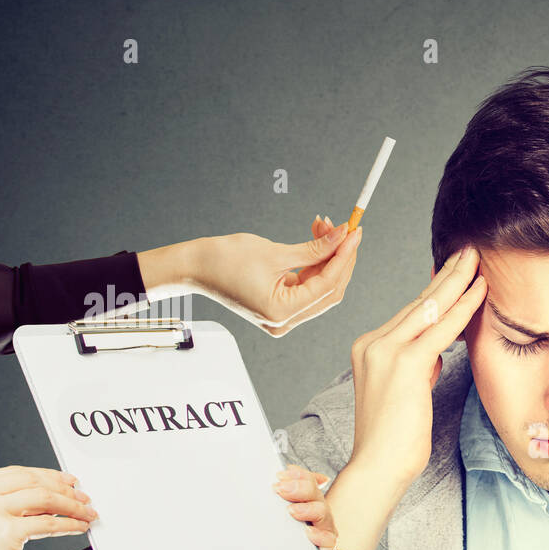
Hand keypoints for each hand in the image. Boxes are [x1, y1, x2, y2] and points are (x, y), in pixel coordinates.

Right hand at [0, 467, 96, 549]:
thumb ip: (5, 502)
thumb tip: (48, 495)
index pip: (16, 472)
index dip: (48, 475)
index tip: (67, 481)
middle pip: (33, 481)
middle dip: (64, 488)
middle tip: (83, 497)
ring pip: (45, 498)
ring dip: (73, 506)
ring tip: (87, 512)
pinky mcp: (5, 532)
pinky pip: (49, 524)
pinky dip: (70, 524)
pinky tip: (79, 527)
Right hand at [138, 216, 362, 336]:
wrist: (195, 267)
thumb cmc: (225, 259)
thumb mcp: (274, 252)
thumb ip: (313, 248)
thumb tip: (343, 236)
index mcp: (282, 313)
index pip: (326, 285)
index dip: (344, 257)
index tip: (354, 233)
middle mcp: (284, 322)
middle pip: (328, 291)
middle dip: (339, 258)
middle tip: (346, 229)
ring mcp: (283, 319)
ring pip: (320, 288)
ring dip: (327, 258)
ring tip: (325, 227)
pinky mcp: (280, 309)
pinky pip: (307, 287)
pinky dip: (314, 264)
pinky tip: (317, 240)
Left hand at [271, 464, 336, 549]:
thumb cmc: (275, 539)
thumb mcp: (269, 515)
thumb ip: (270, 498)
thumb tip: (269, 480)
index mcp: (305, 500)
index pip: (308, 481)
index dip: (298, 475)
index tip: (280, 476)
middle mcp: (316, 512)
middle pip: (316, 494)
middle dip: (300, 488)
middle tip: (281, 489)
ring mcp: (323, 529)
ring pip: (323, 513)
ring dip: (308, 509)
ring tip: (292, 511)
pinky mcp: (325, 549)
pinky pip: (328, 540)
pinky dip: (319, 535)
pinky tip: (308, 533)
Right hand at [343, 244, 485, 488]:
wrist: (377, 467)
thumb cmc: (395, 441)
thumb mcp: (406, 393)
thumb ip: (417, 366)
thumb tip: (434, 351)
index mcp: (369, 348)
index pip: (410, 313)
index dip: (436, 291)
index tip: (454, 270)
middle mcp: (373, 343)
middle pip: (418, 302)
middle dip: (447, 275)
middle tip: (469, 251)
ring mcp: (385, 351)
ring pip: (430, 307)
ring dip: (458, 281)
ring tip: (479, 259)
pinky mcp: (404, 363)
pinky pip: (442, 328)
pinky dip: (464, 307)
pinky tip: (481, 290)